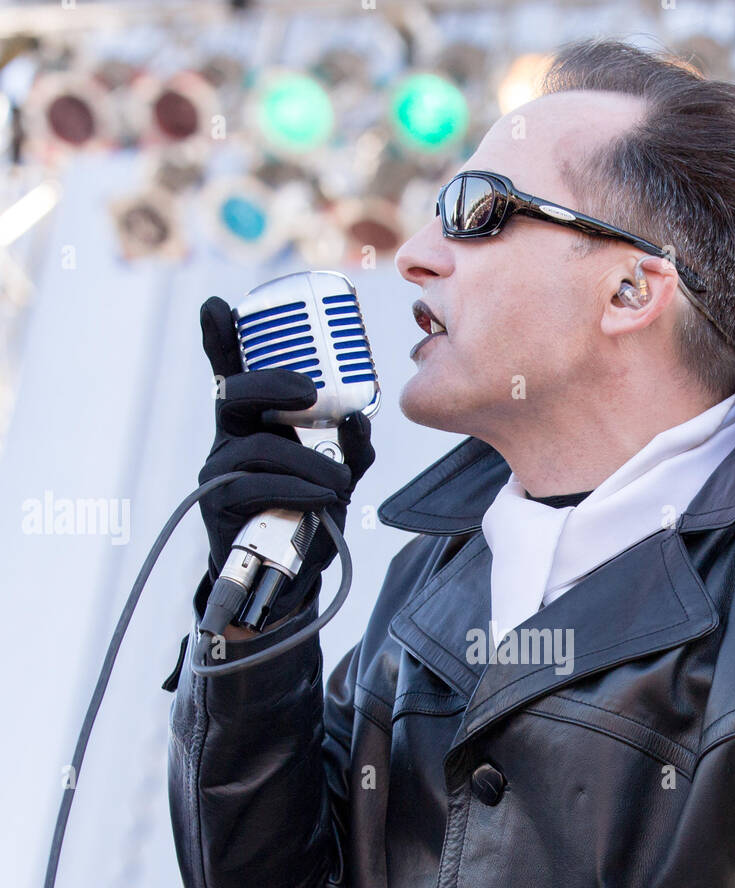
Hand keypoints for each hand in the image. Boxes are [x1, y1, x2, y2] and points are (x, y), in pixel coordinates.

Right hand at [197, 296, 375, 617]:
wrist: (287, 576)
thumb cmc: (307, 514)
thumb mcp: (337, 476)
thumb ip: (352, 447)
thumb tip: (358, 419)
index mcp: (255, 420)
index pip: (232, 372)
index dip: (220, 338)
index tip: (216, 305)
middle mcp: (231, 436)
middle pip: (237, 392)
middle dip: (274, 383)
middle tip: (310, 392)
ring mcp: (220, 468)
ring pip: (259, 446)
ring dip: (308, 463)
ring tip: (339, 483)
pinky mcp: (219, 503)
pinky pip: (257, 485)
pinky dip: (296, 489)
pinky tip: (320, 499)